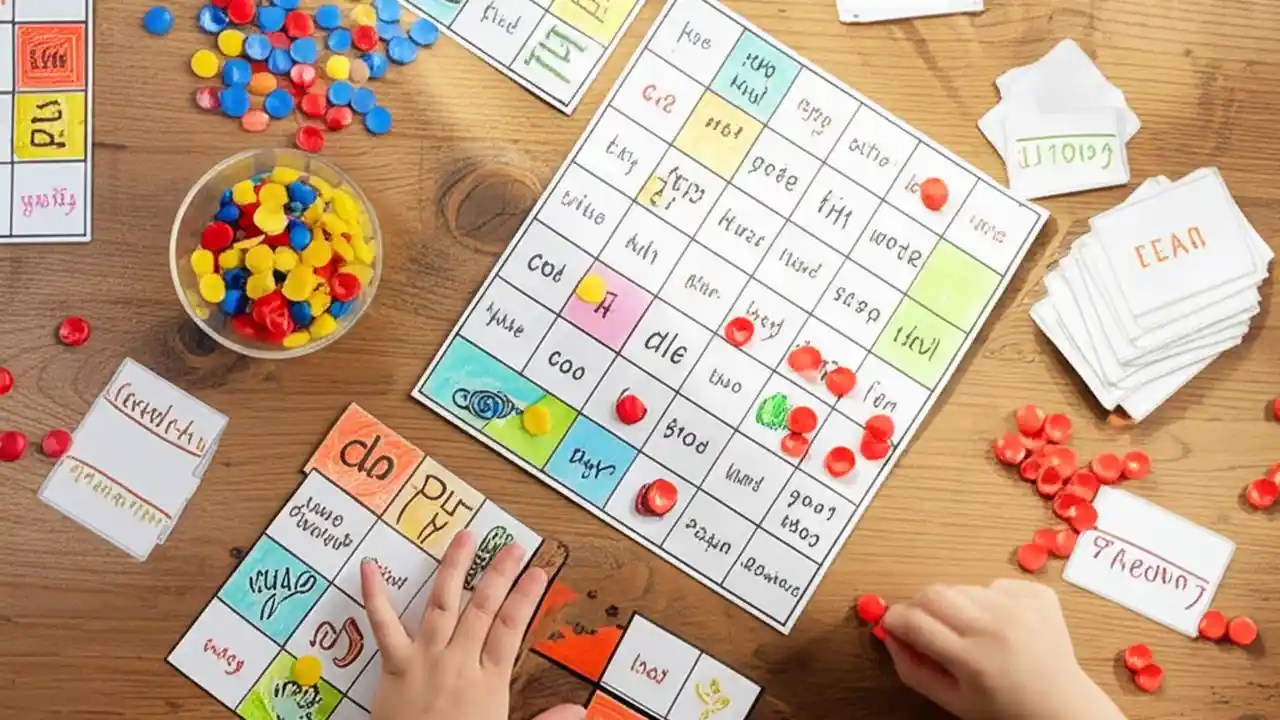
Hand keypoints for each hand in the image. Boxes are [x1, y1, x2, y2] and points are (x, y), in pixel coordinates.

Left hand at [361, 530, 582, 719]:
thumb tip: (580, 712)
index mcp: (488, 681)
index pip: (512, 628)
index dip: (526, 597)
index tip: (538, 572)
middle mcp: (458, 662)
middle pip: (483, 608)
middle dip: (500, 574)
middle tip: (512, 547)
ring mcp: (425, 659)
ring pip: (442, 604)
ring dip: (454, 568)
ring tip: (465, 538)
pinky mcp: (395, 666)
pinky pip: (383, 626)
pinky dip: (375, 596)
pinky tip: (370, 568)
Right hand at [882, 579, 1124, 719]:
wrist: (1064, 707)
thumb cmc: (1004, 709)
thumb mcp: (952, 701)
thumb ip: (913, 669)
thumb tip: (889, 635)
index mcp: (973, 659)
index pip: (913, 621)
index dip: (894, 619)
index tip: (892, 625)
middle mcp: (995, 626)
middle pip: (933, 593)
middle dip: (918, 606)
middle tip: (924, 625)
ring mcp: (1020, 607)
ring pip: (962, 587)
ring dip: (955, 605)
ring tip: (971, 632)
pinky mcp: (1037, 594)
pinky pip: (993, 585)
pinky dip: (988, 601)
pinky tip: (1001, 626)